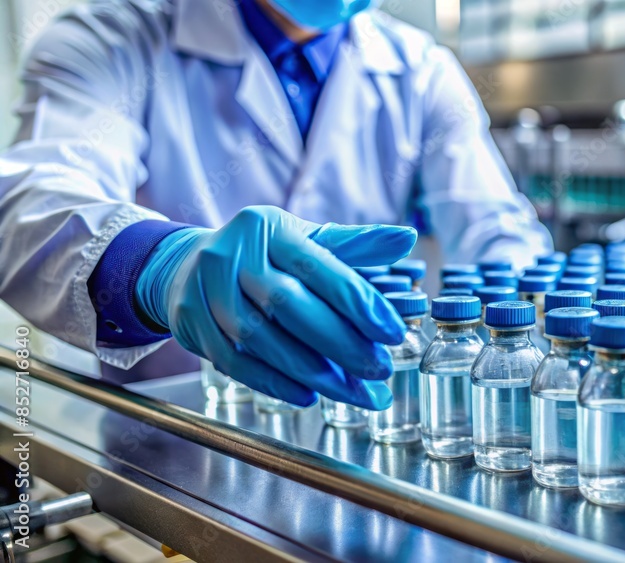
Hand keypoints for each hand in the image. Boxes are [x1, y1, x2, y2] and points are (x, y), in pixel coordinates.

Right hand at [136, 206, 416, 407]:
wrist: (187, 263)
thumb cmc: (264, 254)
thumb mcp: (307, 240)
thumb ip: (356, 245)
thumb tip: (406, 237)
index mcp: (270, 230)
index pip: (321, 268)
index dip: (359, 304)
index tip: (393, 334)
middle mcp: (233, 256)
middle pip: (290, 306)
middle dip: (342, 344)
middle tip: (381, 371)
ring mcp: (206, 291)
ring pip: (263, 340)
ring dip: (314, 373)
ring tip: (357, 394)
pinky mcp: (190, 323)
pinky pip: (235, 362)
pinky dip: (275, 383)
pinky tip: (310, 395)